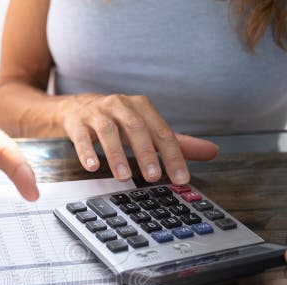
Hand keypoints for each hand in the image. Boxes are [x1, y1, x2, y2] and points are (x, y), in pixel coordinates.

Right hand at [56, 93, 219, 183]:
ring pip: (108, 131)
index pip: (162, 132)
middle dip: (146, 153)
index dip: (173, 155)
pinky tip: (92, 166)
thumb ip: (176, 142)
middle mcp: (120, 105)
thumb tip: (212, 152)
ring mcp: (97, 112)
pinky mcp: (77, 122)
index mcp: (141, 107)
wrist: (74, 108)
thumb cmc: (115, 120)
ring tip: (123, 177)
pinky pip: (81, 136)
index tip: (181, 178)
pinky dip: (87, 151)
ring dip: (117, 154)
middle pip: (137, 127)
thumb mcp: (146, 128)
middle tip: (153, 177)